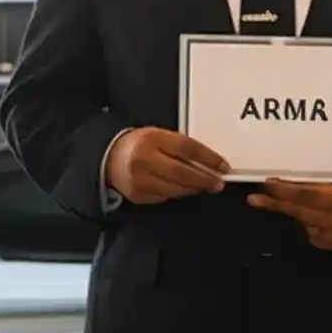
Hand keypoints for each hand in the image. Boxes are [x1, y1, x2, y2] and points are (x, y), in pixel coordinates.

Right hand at [106, 127, 229, 204]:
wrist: (109, 158)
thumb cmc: (138, 144)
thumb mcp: (158, 135)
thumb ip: (179, 145)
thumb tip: (207, 159)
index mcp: (152, 139)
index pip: (187, 148)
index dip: (208, 158)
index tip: (222, 166)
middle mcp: (146, 160)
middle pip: (183, 172)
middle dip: (205, 179)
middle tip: (218, 182)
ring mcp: (141, 180)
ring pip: (176, 188)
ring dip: (194, 189)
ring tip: (206, 186)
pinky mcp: (139, 195)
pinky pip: (165, 197)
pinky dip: (179, 194)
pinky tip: (187, 190)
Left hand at [247, 179, 331, 250]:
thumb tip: (301, 174)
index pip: (312, 195)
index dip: (289, 190)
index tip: (270, 183)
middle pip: (302, 211)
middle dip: (277, 203)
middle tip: (255, 196)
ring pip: (302, 222)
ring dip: (282, 211)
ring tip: (259, 201)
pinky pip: (310, 231)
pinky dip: (300, 221)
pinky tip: (288, 212)